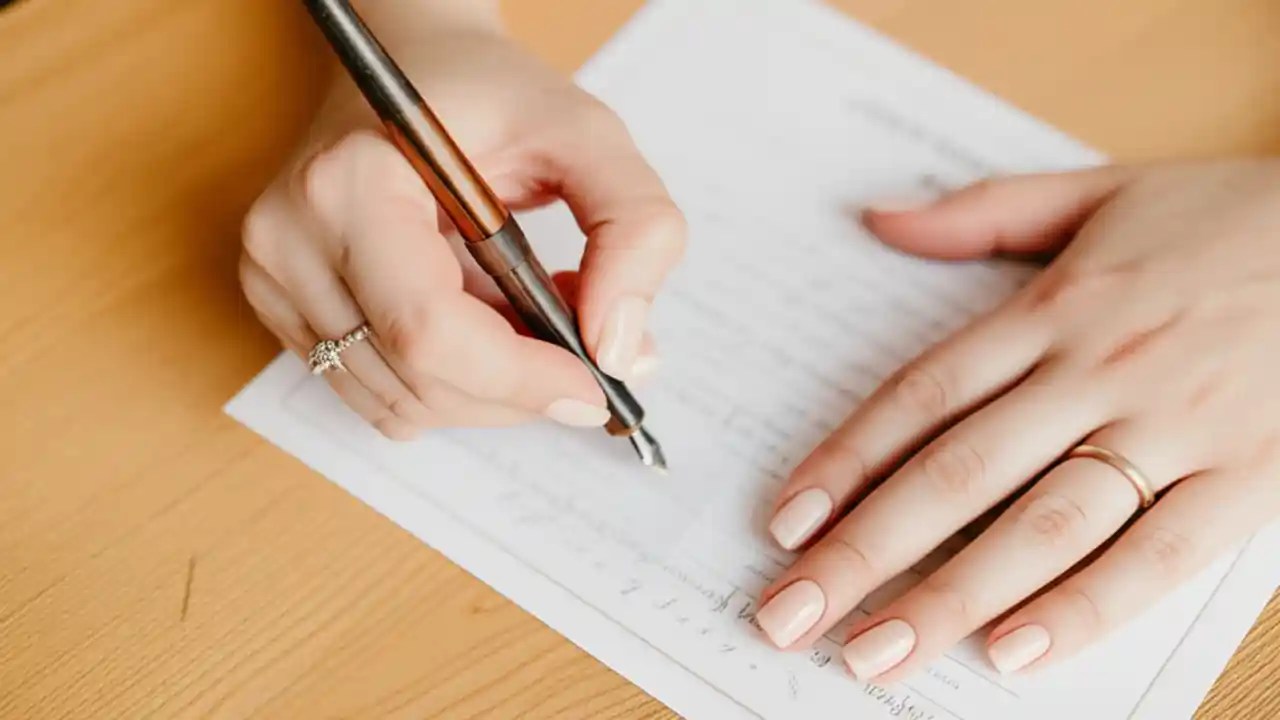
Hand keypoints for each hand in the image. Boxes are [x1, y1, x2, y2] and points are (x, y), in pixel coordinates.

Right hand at [239, 11, 683, 438]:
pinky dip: (452, 384)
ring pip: (400, 405)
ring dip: (489, 391)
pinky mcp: (284, 309)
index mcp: (349, 182)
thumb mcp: (591, 137)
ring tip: (535, 319)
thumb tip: (621, 350)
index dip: (520, 379)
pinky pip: (382, 396)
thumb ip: (636, 231)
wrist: (418, 70)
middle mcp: (289, 236)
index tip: (594, 386)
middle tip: (584, 353)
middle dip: (517, 392)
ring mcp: (275, 279)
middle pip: (415, 381)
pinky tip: (488, 324)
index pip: (428, 328)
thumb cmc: (494, 95)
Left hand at [756, 161, 1279, 680]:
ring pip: (1043, 525)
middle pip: (959, 473)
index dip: (844, 462)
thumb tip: (877, 219)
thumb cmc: (1229, 218)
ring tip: (875, 654)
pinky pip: (1157, 556)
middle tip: (789, 616)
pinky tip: (1010, 654)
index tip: (784, 524)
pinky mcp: (1248, 478)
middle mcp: (1099, 372)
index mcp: (1054, 309)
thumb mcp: (1099, 190)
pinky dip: (1084, 607)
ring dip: (951, 597)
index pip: (922, 396)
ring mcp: (1174, 429)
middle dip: (865, 551)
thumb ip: (983, 211)